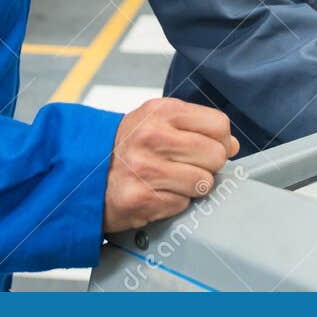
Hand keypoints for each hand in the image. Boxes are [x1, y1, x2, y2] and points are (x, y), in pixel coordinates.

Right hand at [102, 98, 238, 232]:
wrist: (83, 170)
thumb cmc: (126, 145)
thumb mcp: (157, 121)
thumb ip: (196, 126)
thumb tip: (232, 145)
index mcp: (161, 112)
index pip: (219, 125)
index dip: (220, 140)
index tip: (209, 146)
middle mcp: (152, 137)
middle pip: (216, 156)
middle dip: (208, 165)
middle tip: (188, 166)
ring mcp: (145, 169)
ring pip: (203, 183)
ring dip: (192, 187)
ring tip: (171, 180)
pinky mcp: (140, 199)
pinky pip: (182, 204)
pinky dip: (174, 203)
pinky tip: (157, 192)